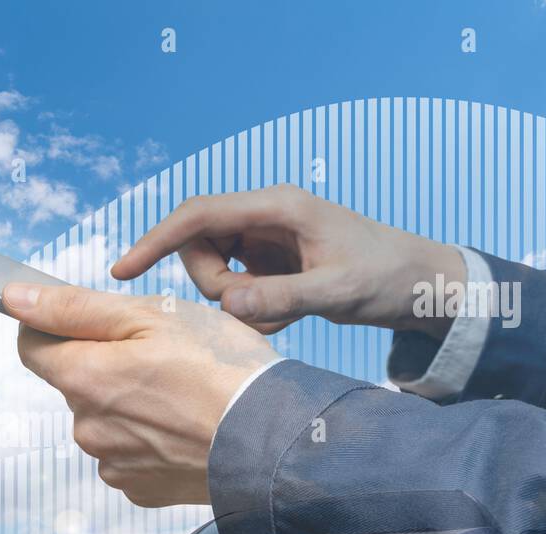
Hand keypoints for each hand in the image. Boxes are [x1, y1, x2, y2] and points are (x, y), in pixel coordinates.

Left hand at [6, 283, 278, 506]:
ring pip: (105, 418)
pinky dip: (151, 437)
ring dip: (131, 402)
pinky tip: (184, 426)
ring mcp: (112, 462)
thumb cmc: (223, 371)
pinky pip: (130, 453)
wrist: (274, 441)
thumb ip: (74, 307)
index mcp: (82, 378)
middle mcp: (87, 427)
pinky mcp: (139, 487)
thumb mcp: (150, 315)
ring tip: (182, 393)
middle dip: (106, 364)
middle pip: (76, 382)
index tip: (87, 320)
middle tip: (161, 355)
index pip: (32, 346)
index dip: (54, 325)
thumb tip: (17, 299)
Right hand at [111, 184, 465, 337]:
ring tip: (281, 314)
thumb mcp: (338, 293)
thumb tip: (227, 304)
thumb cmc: (388, 277)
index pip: (197, 216)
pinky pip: (234, 287)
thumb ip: (283, 299)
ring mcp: (265, 239)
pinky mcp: (269, 261)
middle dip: (214, 286)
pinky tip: (286, 314)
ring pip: (213, 271)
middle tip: (257, 310)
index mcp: (277, 207)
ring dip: (233, 301)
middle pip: (198, 247)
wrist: (422, 284)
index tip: (124, 272)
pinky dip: (249, 308)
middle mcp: (265, 216)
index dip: (155, 241)